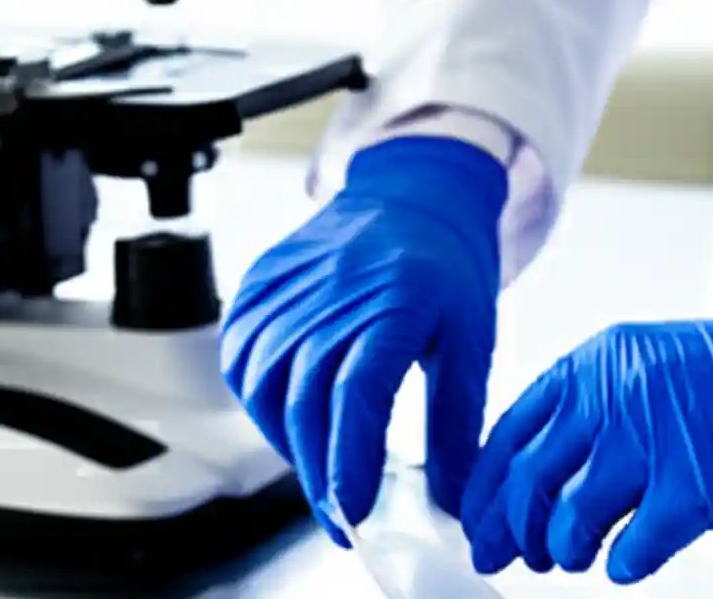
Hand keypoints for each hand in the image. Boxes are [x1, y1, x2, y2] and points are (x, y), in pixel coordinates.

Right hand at [222, 137, 506, 545]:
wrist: (411, 195)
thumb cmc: (446, 270)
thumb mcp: (471, 344)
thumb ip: (456, 424)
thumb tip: (450, 502)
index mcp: (394, 306)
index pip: (357, 397)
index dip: (348, 462)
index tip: (352, 516)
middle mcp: (332, 295)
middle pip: (306, 404)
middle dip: (319, 474)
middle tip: (341, 518)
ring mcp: (287, 288)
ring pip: (265, 389)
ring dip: (288, 441)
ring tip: (321, 466)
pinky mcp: (258, 286)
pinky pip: (241, 360)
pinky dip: (261, 401)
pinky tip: (291, 417)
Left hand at [461, 272, 712, 582]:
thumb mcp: (653, 367)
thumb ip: (597, 408)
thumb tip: (537, 481)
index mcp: (598, 363)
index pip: (510, 432)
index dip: (483, 488)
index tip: (472, 522)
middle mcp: (616, 395)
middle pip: (528, 482)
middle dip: (506, 532)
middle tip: (505, 560)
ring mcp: (657, 439)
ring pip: (571, 521)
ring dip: (564, 552)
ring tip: (577, 558)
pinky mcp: (701, 486)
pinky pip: (633, 550)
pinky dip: (623, 567)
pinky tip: (628, 564)